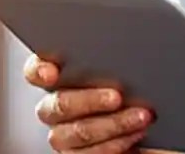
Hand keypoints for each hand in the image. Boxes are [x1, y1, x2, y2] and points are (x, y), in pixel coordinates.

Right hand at [24, 54, 154, 152]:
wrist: (149, 127)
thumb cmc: (131, 89)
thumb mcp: (121, 67)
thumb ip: (110, 58)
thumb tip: (121, 41)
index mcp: (58, 79)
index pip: (35, 71)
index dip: (39, 70)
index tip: (52, 72)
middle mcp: (54, 109)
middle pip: (59, 105)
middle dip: (90, 100)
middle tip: (117, 96)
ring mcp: (64, 135)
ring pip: (77, 132)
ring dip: (113, 124)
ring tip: (141, 116)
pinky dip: (117, 143)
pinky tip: (136, 132)